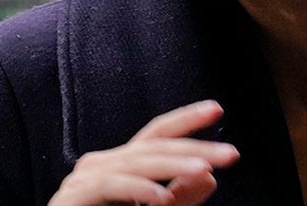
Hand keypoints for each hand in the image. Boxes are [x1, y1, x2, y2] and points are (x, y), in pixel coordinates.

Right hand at [47, 100, 239, 205]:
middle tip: (232, 154)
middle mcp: (101, 164)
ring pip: (136, 162)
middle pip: (153, 146)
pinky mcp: (74, 197)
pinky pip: (112, 187)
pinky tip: (163, 198)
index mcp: (119, 164)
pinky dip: (139, 191)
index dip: (186, 118)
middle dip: (195, 147)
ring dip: (174, 166)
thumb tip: (211, 178)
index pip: (156, 134)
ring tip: (205, 169)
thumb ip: (180, 199)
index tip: (218, 109)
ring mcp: (84, 178)